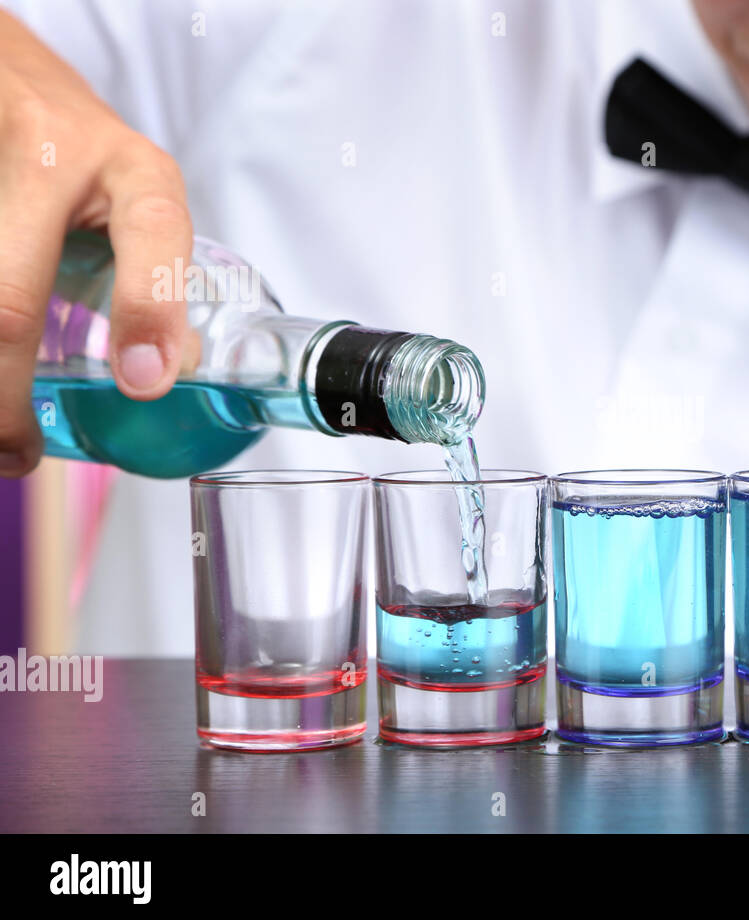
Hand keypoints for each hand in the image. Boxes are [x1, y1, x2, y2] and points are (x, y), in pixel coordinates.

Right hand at [0, 10, 196, 476]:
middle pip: (13, 298)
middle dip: (4, 392)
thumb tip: (171, 372)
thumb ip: (156, 273)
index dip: (147, 309)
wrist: (11, 74)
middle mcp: (62, 157)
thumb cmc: (85, 154)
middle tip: (14, 454)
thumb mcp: (141, 199)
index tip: (144, 383)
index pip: (152, 235)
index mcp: (137, 172)